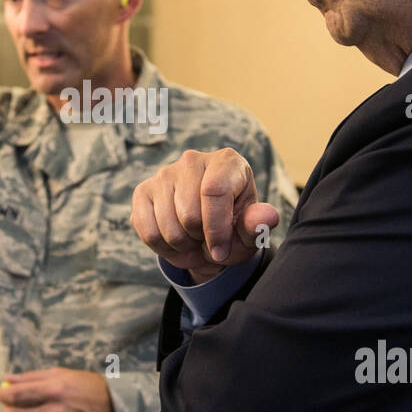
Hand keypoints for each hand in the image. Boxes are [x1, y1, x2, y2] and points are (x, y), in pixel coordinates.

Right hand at [132, 148, 279, 282]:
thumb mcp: (249, 232)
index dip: (216, 229)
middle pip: (188, 213)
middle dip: (200, 240)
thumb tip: (268, 217)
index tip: (221, 251)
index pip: (214, 191)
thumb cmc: (233, 228)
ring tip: (194, 242)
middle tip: (208, 242)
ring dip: (182, 246)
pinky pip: (147, 230)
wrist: (208, 234)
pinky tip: (176, 243)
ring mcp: (165, 174)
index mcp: (227, 162)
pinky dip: (162, 247)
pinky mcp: (143, 191)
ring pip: (167, 226)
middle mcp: (193, 160)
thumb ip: (256, 225)